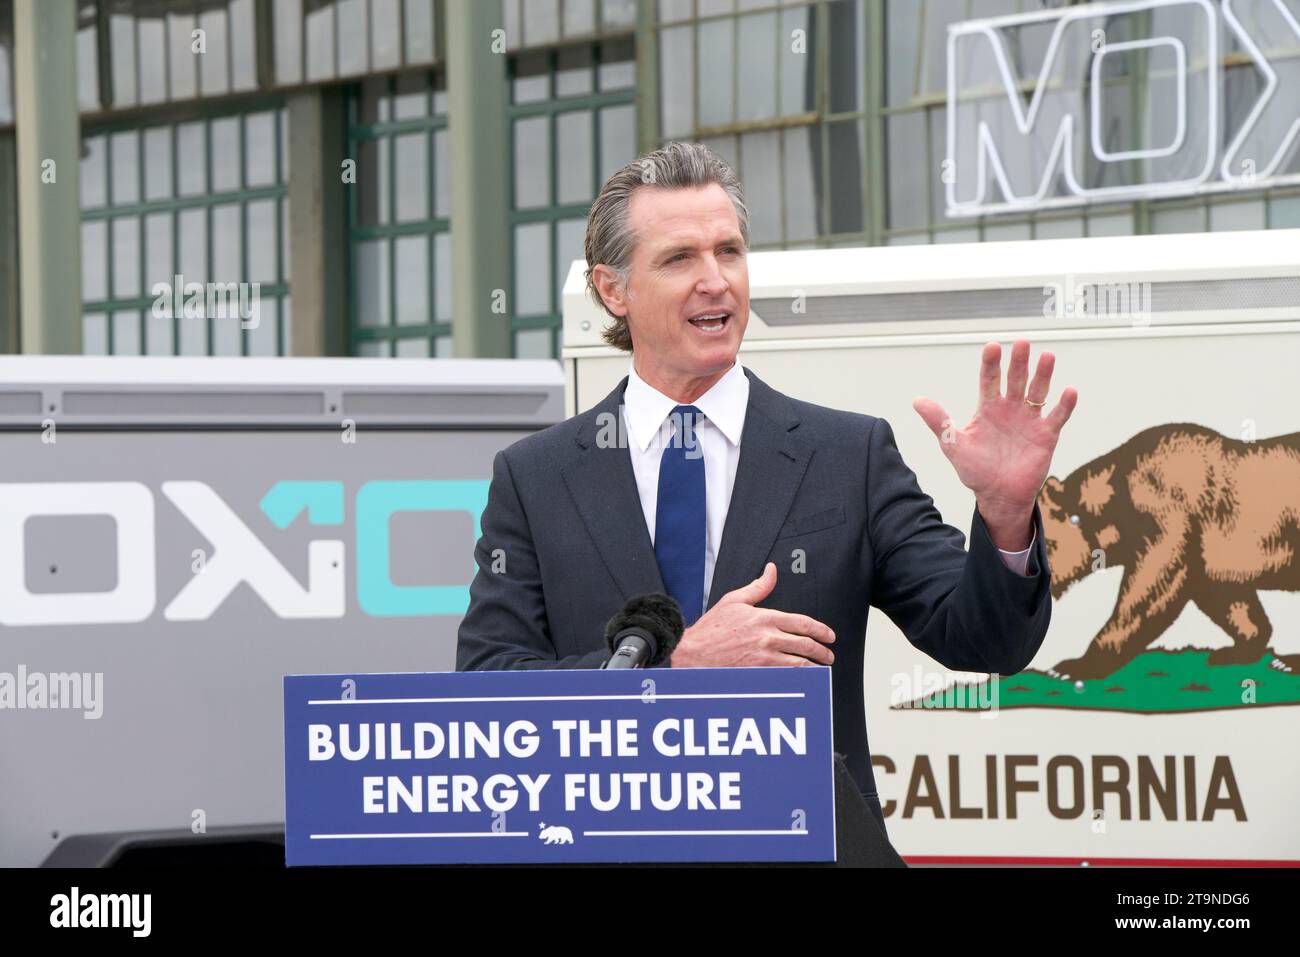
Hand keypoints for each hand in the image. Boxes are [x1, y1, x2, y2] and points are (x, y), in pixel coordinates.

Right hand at [668, 562, 835, 666]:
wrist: (693, 653)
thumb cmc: (711, 629)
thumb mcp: (734, 600)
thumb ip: (758, 587)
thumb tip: (772, 570)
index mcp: (764, 618)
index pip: (803, 624)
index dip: (821, 631)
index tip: (829, 636)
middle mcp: (767, 639)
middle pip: (806, 646)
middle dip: (822, 652)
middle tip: (828, 656)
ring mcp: (764, 659)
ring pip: (800, 665)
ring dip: (815, 668)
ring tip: (820, 670)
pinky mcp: (759, 675)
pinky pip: (787, 679)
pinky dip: (800, 680)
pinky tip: (804, 680)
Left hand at [912, 340, 1076, 548]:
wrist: (998, 495)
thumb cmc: (975, 470)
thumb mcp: (953, 445)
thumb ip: (939, 422)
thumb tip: (917, 400)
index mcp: (988, 409)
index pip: (989, 380)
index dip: (991, 364)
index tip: (993, 346)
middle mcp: (1010, 410)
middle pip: (1016, 380)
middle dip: (1019, 362)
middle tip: (1023, 342)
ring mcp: (1029, 421)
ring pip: (1038, 392)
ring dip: (1043, 375)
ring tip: (1047, 356)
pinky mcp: (1046, 436)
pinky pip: (1057, 417)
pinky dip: (1064, 405)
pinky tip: (1069, 391)